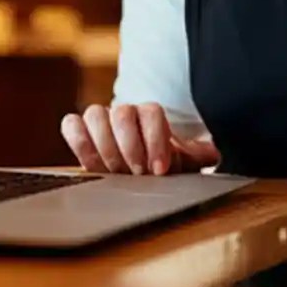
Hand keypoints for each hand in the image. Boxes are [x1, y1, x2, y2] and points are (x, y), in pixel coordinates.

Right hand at [60, 103, 219, 174]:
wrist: (138, 171)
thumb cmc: (161, 165)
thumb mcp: (185, 161)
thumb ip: (200, 154)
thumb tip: (215, 153)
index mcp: (150, 114)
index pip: (151, 112)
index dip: (155, 140)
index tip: (160, 169)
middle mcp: (125, 112)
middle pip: (122, 113)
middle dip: (130, 147)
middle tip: (138, 174)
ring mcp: (101, 120)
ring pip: (94, 114)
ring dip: (104, 147)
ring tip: (116, 173)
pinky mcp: (80, 132)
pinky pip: (71, 124)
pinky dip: (77, 139)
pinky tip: (90, 164)